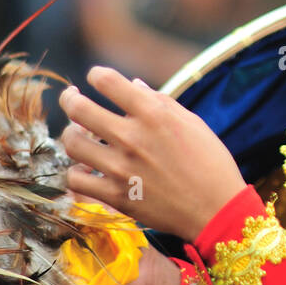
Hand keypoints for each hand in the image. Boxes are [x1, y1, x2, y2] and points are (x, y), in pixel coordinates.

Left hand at [59, 66, 246, 240]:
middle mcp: (133, 138)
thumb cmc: (210, 162)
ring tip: (77, 132)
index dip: (97, 74)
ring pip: (72, 143)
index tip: (96, 77)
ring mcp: (121, 168)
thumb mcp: (192, 123)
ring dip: (70, 133)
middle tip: (71, 96)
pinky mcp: (115, 196)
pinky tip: (85, 167)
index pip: (108, 82)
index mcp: (154, 114)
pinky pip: (76, 180)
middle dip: (69, 98)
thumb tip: (133, 85)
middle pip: (79, 109)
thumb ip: (160, 101)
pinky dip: (76, 171)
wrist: (216, 210)